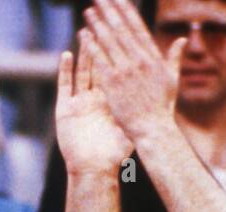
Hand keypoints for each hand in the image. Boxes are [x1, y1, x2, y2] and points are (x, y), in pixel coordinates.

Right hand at [54, 31, 132, 175]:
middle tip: (103, 27)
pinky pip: (64, 86)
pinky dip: (64, 70)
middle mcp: (95, 100)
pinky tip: (66, 54)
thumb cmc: (114, 154)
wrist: (94, 169)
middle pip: (98, 68)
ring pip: (81, 72)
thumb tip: (161, 98)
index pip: (115, 74)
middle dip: (100, 48)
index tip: (123, 37)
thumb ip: (140, 111)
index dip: (118, 56)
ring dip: (83, 54)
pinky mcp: (65, 109)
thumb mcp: (131, 128)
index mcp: (111, 103)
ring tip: (85, 34)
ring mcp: (79, 103)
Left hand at [83, 0, 184, 146]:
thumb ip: (174, 58)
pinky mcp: (112, 84)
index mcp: (153, 57)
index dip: (127, 12)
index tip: (119, 0)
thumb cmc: (162, 108)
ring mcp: (125, 71)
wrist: (153, 130)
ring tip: (89, 11)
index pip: (138, 29)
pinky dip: (91, 46)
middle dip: (110, 12)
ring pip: (109, 42)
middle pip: (121, 30)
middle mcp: (139, 60)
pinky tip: (83, 34)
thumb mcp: (172, 80)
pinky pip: (99, 60)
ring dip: (98, 24)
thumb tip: (182, 39)